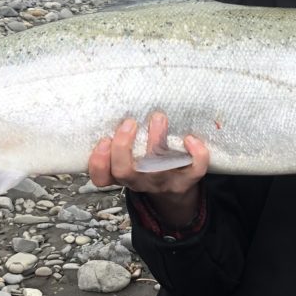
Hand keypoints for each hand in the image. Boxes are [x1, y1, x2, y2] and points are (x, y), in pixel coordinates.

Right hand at [87, 112, 208, 225]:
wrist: (173, 190)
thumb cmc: (145, 163)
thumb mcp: (128, 156)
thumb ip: (120, 138)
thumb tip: (116, 105)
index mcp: (121, 175)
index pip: (101, 178)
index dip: (99, 162)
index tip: (104, 140)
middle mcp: (139, 181)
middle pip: (124, 172)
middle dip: (123, 146)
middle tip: (129, 122)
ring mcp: (163, 182)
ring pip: (158, 168)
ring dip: (157, 141)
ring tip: (158, 118)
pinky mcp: (186, 180)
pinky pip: (194, 171)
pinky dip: (196, 154)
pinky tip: (191, 139)